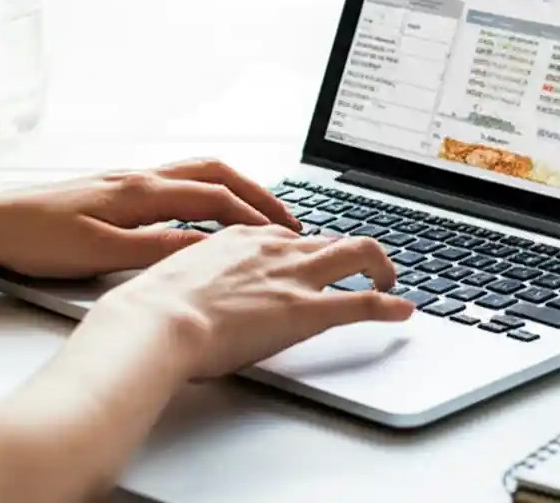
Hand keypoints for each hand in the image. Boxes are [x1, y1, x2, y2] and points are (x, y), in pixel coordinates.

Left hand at [0, 159, 300, 278]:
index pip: (215, 197)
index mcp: (141, 191)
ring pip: (198, 172)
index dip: (254, 216)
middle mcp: (141, 177)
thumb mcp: (101, 254)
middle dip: (258, 193)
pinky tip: (209, 213)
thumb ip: (156, 248)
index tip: (283, 235)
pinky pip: (178, 181)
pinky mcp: (118, 188)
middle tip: (286, 218)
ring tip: (259, 213)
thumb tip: (205, 246)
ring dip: (236, 188)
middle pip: (216, 172)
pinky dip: (208, 192)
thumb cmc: (36, 239)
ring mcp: (129, 179)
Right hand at [93, 224, 414, 380]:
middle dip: (356, 251)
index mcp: (243, 238)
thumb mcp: (179, 276)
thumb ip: (202, 276)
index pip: (290, 236)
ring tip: (391, 284)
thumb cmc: (156, 308)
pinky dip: (390, 305)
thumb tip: (198, 291)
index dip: (309, 251)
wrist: (156, 322)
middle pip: (331, 237)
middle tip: (368, 268)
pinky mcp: (308, 310)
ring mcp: (295, 276)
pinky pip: (363, 302)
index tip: (315, 261)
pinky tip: (403, 310)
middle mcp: (276, 248)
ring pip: (359, 252)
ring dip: (382, 268)